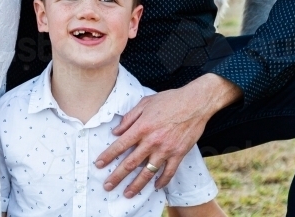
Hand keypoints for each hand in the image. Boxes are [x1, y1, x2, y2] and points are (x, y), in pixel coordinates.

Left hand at [95, 74, 241, 196]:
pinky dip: (162, 181)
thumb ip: (129, 118)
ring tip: (127, 193)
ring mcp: (166, 149)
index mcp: (142, 127)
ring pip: (148, 172)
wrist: (195, 102)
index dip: (108, 156)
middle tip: (107, 186)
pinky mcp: (179, 154)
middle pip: (130, 163)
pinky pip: (169, 172)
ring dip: (136, 185)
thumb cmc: (170, 100)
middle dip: (117, 176)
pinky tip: (156, 187)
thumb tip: (116, 131)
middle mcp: (152, 141)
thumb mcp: (145, 103)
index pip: (120, 145)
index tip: (99, 164)